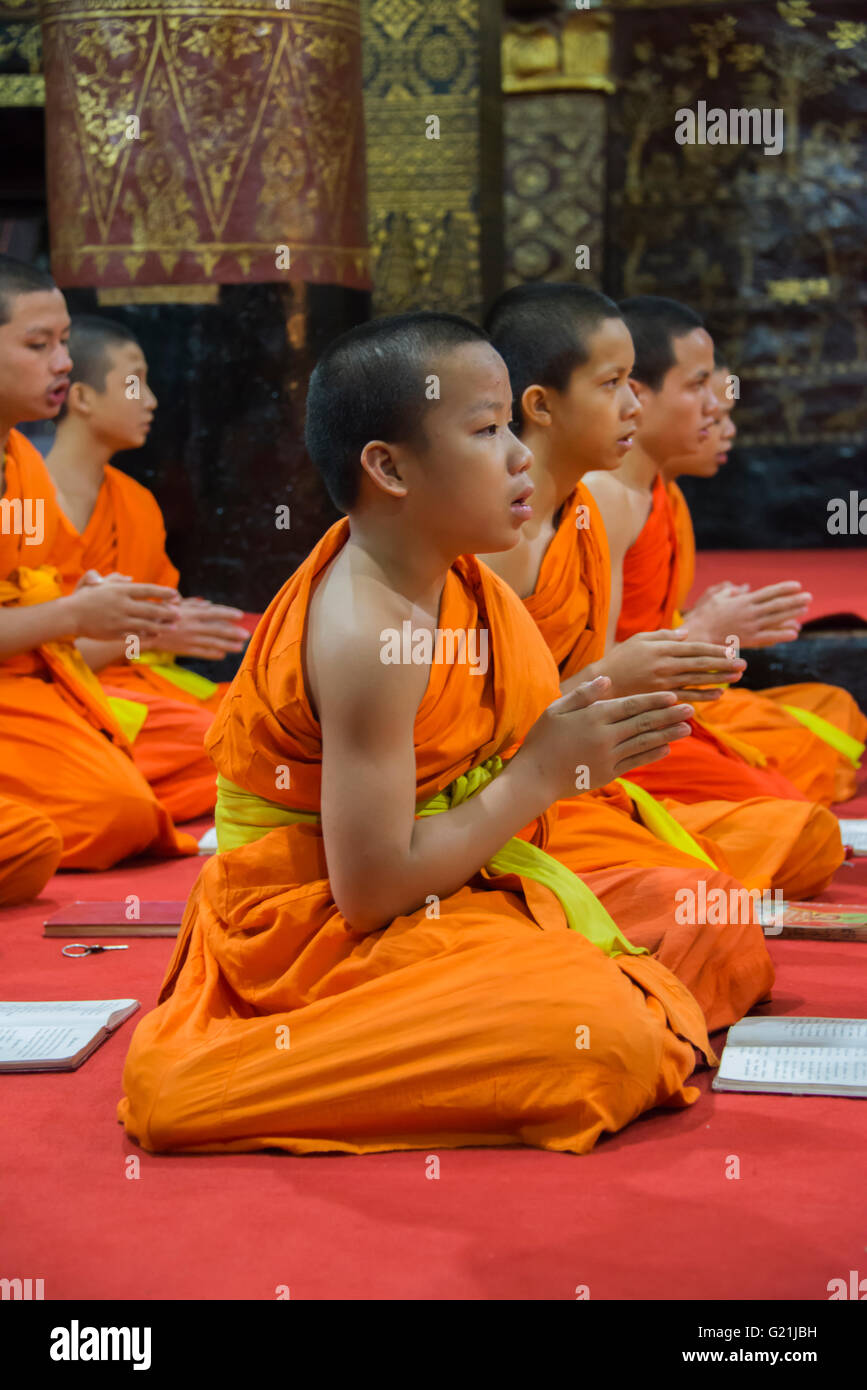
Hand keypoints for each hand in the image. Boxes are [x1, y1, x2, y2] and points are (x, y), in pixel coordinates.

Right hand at [69, 572, 180, 642]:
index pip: (147, 590)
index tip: (175, 595)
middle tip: (179, 614)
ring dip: (161, 627)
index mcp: (119, 590)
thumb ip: (115, 579)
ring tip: (173, 627)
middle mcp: (121, 605)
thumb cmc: (83, 596)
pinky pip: (135, 635)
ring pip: (145, 625)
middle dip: (167, 612)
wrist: (68, 616)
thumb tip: (131, 579)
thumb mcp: (97, 581)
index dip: (163, 593)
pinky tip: (156, 635)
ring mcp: (119, 621)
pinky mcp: (114, 633)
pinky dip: (147, 635)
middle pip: (150, 609)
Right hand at [144, 596, 248, 659]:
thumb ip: (193, 605)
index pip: (215, 613)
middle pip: (218, 630)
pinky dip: (213, 654)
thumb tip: (209, 605)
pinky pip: (201, 653)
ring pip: (213, 644)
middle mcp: (193, 627)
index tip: (241, 615)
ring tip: (240, 647)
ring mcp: (189, 640)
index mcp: (191, 613)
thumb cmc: (158, 613)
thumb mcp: (175, 605)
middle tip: (247, 634)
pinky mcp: (184, 650)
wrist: (142, 632)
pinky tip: (222, 655)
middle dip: (233, 633)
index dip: (228, 614)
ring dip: (228, 645)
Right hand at [515, 675, 693, 801]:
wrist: (534, 778)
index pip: (632, 705)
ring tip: (687, 727)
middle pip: (644, 723)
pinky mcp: (609, 773)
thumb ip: (583, 695)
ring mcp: (609, 756)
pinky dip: (653, 753)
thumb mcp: (556, 710)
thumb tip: (607, 680)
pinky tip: (667, 747)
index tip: (673, 696)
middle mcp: (605, 736)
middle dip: (669, 715)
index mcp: (594, 716)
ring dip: (668, 734)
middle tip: (690, 708)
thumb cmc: (542, 740)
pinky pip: (637, 760)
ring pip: (645, 742)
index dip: (654, 700)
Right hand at [602, 628, 746, 701]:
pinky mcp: (661, 696)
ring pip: (697, 679)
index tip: (732, 649)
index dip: (715, 649)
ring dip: (719, 678)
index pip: (694, 647)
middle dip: (724, 663)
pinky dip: (703, 695)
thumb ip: (664, 635)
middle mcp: (666, 665)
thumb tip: (687, 634)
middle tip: (743, 663)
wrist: (603, 682)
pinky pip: (687, 696)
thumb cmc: (620, 658)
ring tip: (737, 677)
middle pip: (700, 663)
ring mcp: (664, 682)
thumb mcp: (640, 639)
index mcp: (662, 648)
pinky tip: (718, 694)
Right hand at [684, 581, 810, 647]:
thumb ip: (732, 591)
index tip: (798, 585)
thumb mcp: (716, 597)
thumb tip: (744, 588)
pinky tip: (794, 633)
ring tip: (805, 610)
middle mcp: (750, 613)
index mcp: (743, 601)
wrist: (699, 635)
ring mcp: (751, 627)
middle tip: (809, 597)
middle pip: (777, 605)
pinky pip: (769, 637)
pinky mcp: (749, 640)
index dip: (784, 589)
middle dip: (794, 601)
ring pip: (776, 619)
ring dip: (792, 614)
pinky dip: (782, 635)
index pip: (769, 593)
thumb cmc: (705, 615)